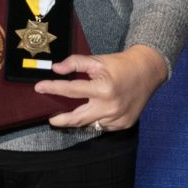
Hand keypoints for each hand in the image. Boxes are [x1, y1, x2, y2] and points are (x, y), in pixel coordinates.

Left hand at [36, 45, 170, 129]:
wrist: (148, 71)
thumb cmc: (121, 64)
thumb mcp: (97, 60)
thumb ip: (75, 63)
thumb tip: (56, 69)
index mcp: (103, 88)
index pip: (71, 90)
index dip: (53, 88)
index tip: (39, 88)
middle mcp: (110, 107)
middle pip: (78, 119)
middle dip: (62, 120)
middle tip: (52, 119)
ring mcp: (118, 119)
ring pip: (90, 124)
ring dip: (79, 120)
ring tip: (71, 115)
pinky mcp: (124, 124)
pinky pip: (103, 127)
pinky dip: (96, 121)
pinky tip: (94, 113)